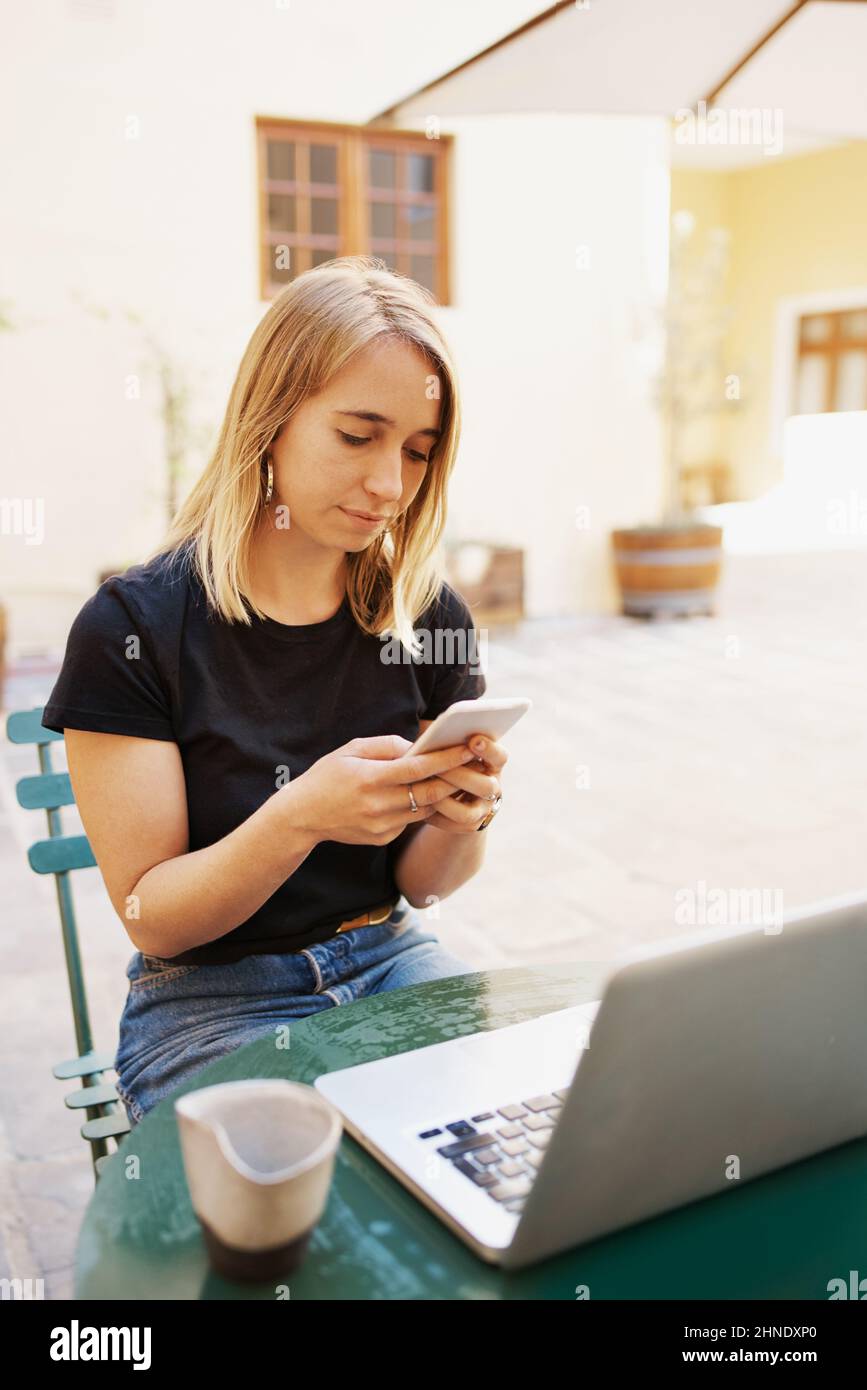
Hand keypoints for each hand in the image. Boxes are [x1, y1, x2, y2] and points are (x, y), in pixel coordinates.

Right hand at [282, 734, 476, 846]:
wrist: (302, 816)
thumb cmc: (327, 776)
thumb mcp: (351, 750)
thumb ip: (387, 745)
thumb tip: (418, 746)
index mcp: (370, 778)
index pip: (419, 768)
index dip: (447, 758)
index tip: (467, 747)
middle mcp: (378, 805)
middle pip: (430, 793)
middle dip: (455, 778)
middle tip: (473, 764)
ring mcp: (381, 825)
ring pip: (425, 810)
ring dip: (442, 795)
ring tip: (455, 778)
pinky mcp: (382, 838)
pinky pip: (410, 821)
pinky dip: (420, 807)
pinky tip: (423, 796)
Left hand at [422, 733, 505, 832]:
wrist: (454, 795)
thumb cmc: (448, 762)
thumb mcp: (451, 750)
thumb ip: (447, 741)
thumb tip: (429, 736)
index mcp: (493, 765)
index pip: (500, 757)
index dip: (489, 749)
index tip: (473, 739)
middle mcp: (493, 789)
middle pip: (485, 787)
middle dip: (460, 776)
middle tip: (438, 768)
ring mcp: (482, 810)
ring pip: (467, 813)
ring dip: (443, 800)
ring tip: (423, 789)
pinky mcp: (468, 826)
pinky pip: (451, 825)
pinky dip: (434, 814)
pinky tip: (418, 803)